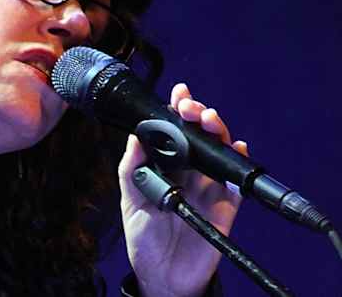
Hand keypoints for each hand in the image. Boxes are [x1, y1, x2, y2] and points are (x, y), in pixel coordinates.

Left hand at [118, 83, 248, 296]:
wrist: (162, 277)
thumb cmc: (143, 238)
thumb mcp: (130, 200)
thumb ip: (132, 169)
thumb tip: (134, 137)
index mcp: (165, 166)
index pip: (173, 131)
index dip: (177, 109)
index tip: (179, 92)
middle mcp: (189, 171)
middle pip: (200, 134)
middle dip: (198, 114)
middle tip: (191, 108)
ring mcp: (208, 186)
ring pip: (219, 150)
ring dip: (217, 131)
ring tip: (209, 120)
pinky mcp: (225, 206)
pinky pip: (237, 180)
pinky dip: (239, 162)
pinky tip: (236, 147)